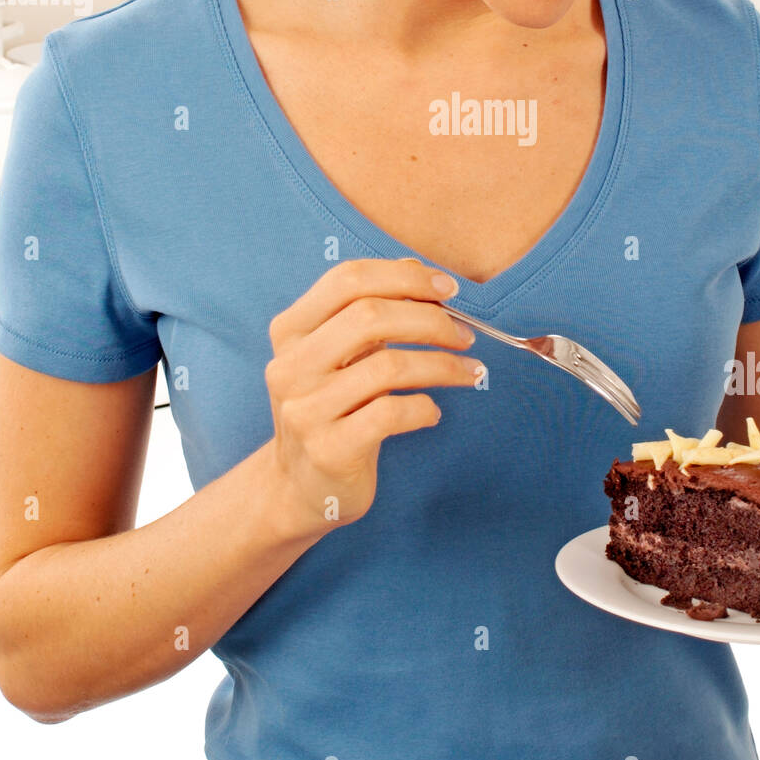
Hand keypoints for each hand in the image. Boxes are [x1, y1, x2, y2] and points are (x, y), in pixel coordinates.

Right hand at [263, 257, 483, 542]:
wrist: (302, 486)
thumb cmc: (334, 407)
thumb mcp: (340, 355)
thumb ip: (371, 312)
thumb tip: (424, 272)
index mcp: (290, 330)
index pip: (347, 279)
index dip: (404, 276)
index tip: (447, 288)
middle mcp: (290, 366)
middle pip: (370, 316)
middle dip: (431, 319)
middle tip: (464, 334)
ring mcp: (305, 409)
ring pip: (389, 366)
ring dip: (443, 365)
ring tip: (469, 371)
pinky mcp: (329, 449)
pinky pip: (391, 414)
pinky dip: (424, 408)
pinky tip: (433, 412)